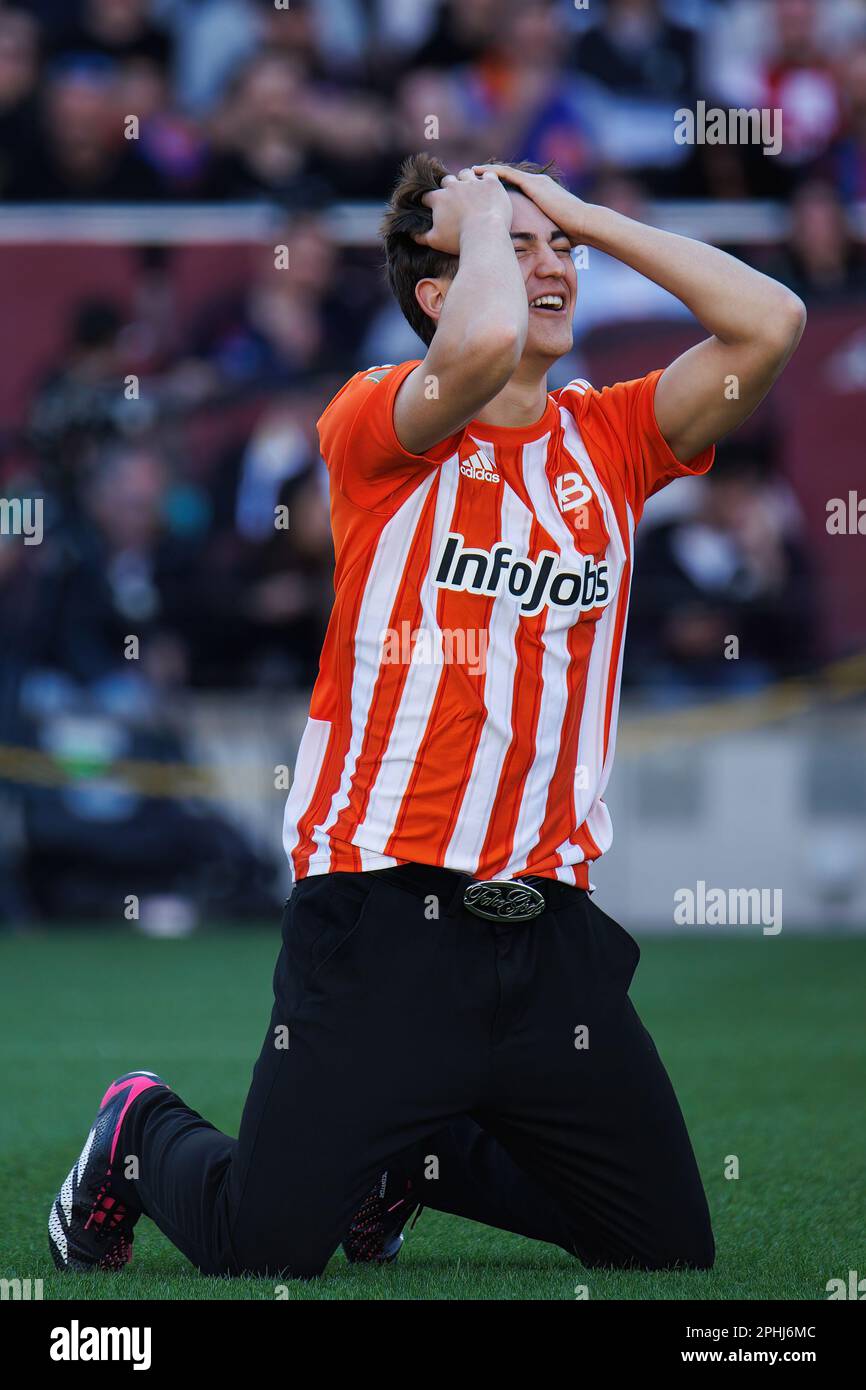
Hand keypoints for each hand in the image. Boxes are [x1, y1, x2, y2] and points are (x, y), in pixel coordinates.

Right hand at [415, 168, 512, 255]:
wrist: (485, 236)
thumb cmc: (458, 240)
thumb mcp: (436, 241)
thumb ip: (422, 237)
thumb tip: (411, 234)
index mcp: (439, 198)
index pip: (428, 196)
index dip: (429, 202)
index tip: (432, 208)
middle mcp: (454, 186)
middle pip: (447, 181)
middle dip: (449, 188)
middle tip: (455, 198)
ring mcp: (473, 183)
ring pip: (466, 174)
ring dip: (466, 179)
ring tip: (471, 189)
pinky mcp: (490, 183)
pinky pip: (488, 175)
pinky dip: (487, 180)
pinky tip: (489, 188)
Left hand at [474, 164, 588, 244]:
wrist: (584, 223)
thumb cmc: (572, 233)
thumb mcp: (549, 233)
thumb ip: (539, 235)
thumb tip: (533, 254)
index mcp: (540, 193)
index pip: (514, 187)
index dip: (496, 188)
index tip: (480, 191)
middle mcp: (536, 183)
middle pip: (506, 178)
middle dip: (487, 178)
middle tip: (468, 179)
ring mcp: (535, 182)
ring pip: (503, 173)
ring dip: (485, 173)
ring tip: (466, 172)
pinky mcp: (533, 184)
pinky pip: (506, 175)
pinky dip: (491, 172)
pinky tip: (476, 172)